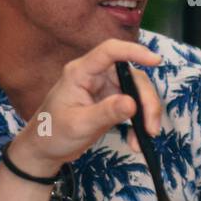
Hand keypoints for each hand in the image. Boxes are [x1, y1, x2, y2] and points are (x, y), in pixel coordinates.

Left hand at [10, 38, 163, 176]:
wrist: (44, 149)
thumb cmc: (52, 133)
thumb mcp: (79, 125)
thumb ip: (106, 113)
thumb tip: (133, 103)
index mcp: (80, 72)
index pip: (110, 51)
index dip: (133, 51)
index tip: (156, 61)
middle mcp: (95, 76)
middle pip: (131, 76)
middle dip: (147, 100)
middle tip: (152, 126)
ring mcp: (104, 89)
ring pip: (137, 91)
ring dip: (147, 113)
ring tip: (147, 135)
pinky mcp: (111, 102)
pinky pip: (133, 106)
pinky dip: (139, 123)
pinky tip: (135, 140)